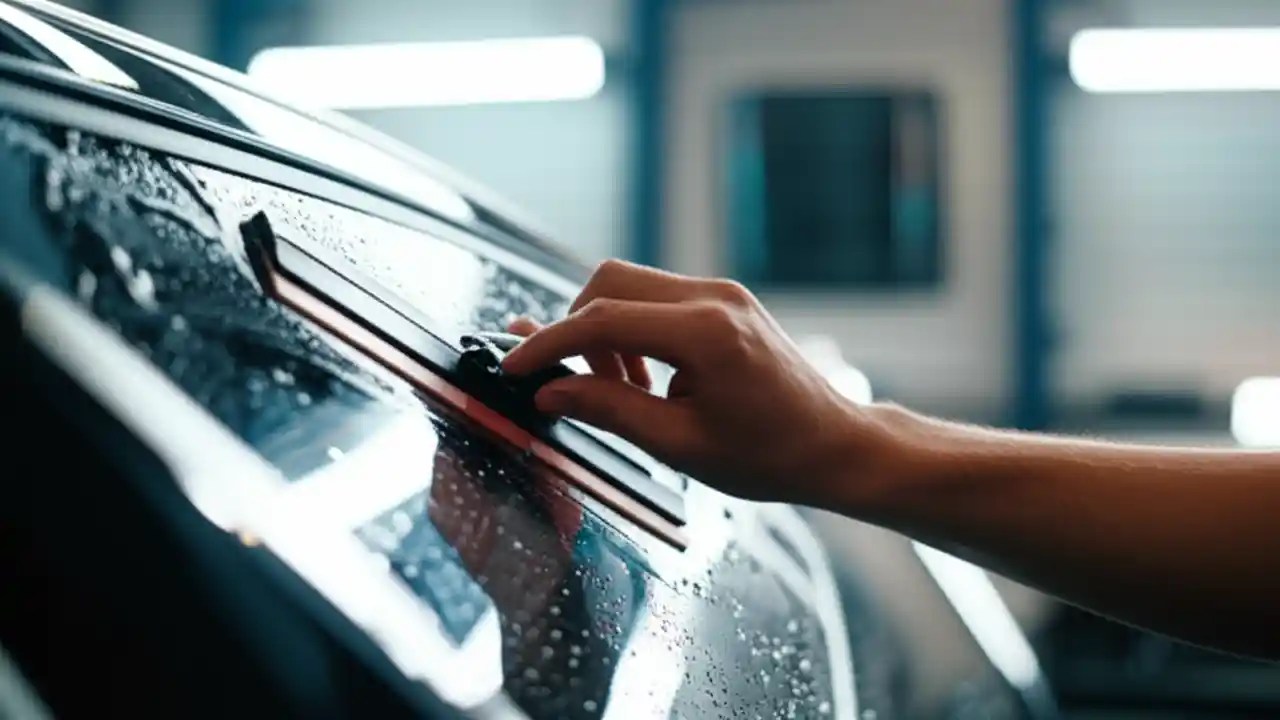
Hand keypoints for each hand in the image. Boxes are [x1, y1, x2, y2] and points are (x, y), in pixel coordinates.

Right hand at [502, 260, 896, 503]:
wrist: (834, 445)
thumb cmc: (769, 455)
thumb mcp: (679, 445)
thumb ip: (608, 410)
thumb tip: (549, 392)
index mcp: (705, 334)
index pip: (601, 320)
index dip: (547, 344)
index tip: (513, 368)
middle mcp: (713, 298)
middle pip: (609, 283)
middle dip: (575, 329)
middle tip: (575, 385)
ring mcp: (722, 292)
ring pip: (630, 285)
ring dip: (605, 330)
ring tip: (621, 389)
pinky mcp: (725, 300)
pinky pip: (658, 296)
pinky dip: (633, 329)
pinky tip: (647, 377)